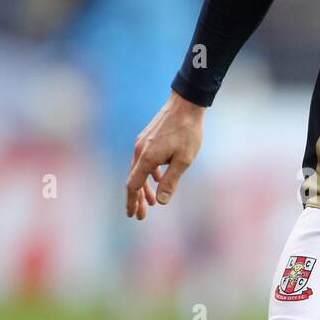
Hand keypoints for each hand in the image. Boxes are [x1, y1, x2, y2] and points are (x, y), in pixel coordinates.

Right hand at [125, 91, 204, 218]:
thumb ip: (170, 181)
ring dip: (144, 188)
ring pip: (139, 170)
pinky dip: (148, 174)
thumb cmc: (187, 132)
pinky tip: (156, 180)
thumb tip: (161, 202)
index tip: (132, 215)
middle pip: (134, 180)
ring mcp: (142, 143)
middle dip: (137, 199)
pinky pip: (144, 161)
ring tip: (151, 202)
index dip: (132, 202)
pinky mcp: (147, 139)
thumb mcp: (183, 160)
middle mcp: (140, 151)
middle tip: (140, 216)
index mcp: (147, 158)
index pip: (133, 185)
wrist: (186, 104)